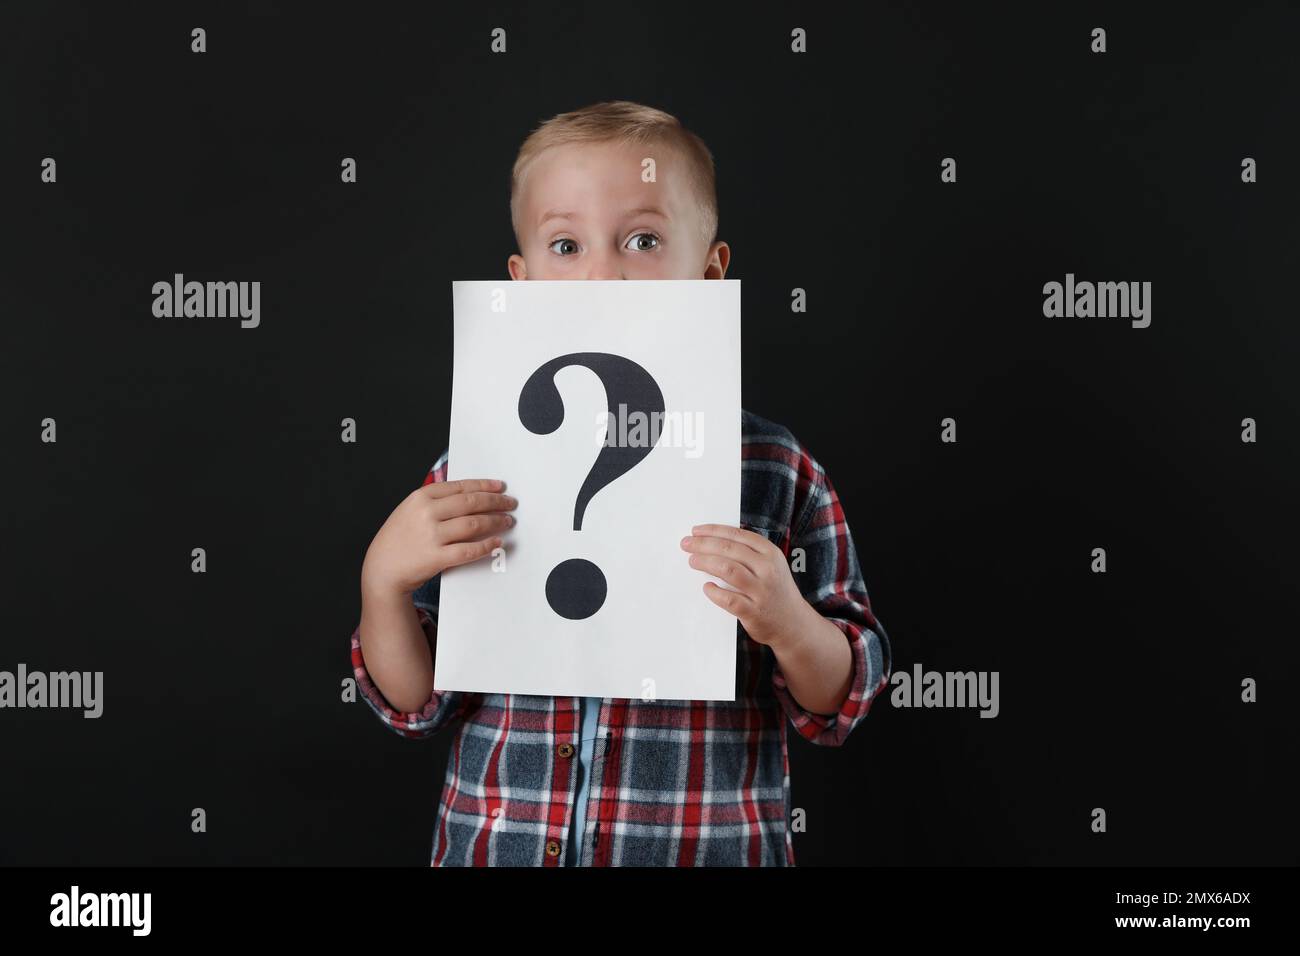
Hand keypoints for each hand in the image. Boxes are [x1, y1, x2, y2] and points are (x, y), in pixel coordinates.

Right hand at [362, 478, 516, 597]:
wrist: (382, 569)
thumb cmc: (398, 540)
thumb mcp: (410, 510)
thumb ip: (435, 501)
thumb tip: (470, 495)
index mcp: (420, 497)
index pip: (461, 486)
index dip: (484, 485)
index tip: (500, 486)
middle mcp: (426, 513)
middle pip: (471, 502)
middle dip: (496, 501)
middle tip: (511, 503)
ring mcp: (432, 535)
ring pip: (474, 524)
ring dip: (496, 521)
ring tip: (507, 521)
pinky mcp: (437, 557)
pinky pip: (469, 550)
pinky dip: (487, 546)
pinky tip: (497, 542)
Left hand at [679, 523, 816, 649]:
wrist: (793, 624)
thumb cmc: (775, 591)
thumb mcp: (771, 565)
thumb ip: (749, 552)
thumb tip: (713, 541)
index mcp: (770, 553)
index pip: (737, 535)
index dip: (713, 530)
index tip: (696, 531)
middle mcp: (768, 569)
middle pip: (728, 549)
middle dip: (703, 544)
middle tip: (686, 544)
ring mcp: (761, 591)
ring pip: (727, 569)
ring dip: (705, 562)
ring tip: (692, 561)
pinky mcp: (754, 612)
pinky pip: (729, 599)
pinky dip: (714, 592)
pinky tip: (707, 587)